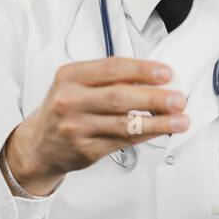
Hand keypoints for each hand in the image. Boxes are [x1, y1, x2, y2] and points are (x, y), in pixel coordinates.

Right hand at [5, 58, 188, 192]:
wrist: (38, 144)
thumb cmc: (63, 108)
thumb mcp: (75, 83)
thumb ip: (108, 78)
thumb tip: (151, 77)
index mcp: (70, 77)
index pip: (112, 68)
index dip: (142, 70)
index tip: (165, 73)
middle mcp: (70, 101)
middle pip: (119, 97)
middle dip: (154, 98)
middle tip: (178, 99)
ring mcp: (77, 127)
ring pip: (124, 124)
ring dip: (157, 122)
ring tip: (179, 120)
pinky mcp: (86, 149)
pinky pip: (123, 141)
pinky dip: (145, 135)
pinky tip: (161, 130)